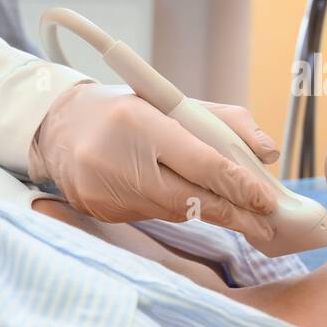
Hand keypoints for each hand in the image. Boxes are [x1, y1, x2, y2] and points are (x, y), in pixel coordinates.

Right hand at [28, 83, 281, 237]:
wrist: (58, 126)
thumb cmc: (123, 110)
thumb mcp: (171, 100)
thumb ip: (224, 122)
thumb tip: (268, 153)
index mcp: (140, 122)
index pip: (201, 164)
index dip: (238, 186)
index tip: (265, 200)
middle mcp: (118, 159)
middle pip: (191, 199)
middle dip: (235, 215)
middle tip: (266, 225)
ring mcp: (105, 191)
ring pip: (175, 211)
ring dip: (210, 213)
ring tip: (240, 216)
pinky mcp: (100, 211)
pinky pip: (154, 215)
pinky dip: (178, 210)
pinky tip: (192, 204)